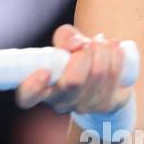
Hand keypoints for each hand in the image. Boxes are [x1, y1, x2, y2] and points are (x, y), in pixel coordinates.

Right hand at [14, 24, 132, 114]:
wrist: (105, 79)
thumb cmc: (77, 58)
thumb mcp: (66, 43)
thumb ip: (65, 37)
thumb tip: (75, 44)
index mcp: (42, 89)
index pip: (27, 97)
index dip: (32, 88)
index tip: (44, 72)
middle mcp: (60, 102)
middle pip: (72, 82)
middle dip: (84, 54)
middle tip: (87, 43)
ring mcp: (83, 107)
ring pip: (97, 74)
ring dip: (102, 50)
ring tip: (101, 42)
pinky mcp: (106, 105)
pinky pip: (114, 75)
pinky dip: (116, 55)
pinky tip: (114, 49)